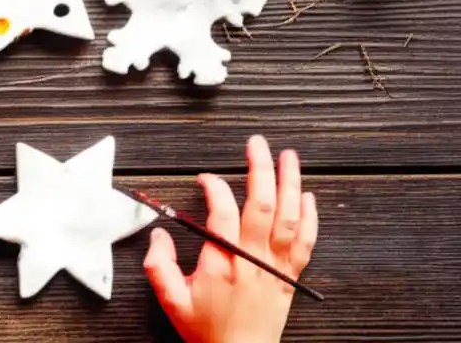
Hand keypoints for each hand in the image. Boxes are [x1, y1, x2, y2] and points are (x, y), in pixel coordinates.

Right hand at [144, 136, 318, 342]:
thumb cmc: (209, 333)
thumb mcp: (171, 301)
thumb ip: (158, 265)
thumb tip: (159, 234)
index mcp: (223, 263)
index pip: (222, 211)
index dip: (214, 187)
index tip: (206, 179)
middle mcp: (253, 260)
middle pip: (262, 204)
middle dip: (260, 168)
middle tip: (256, 144)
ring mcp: (276, 267)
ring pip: (289, 216)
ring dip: (290, 183)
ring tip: (289, 157)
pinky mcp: (291, 277)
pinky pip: (306, 241)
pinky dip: (309, 216)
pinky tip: (307, 197)